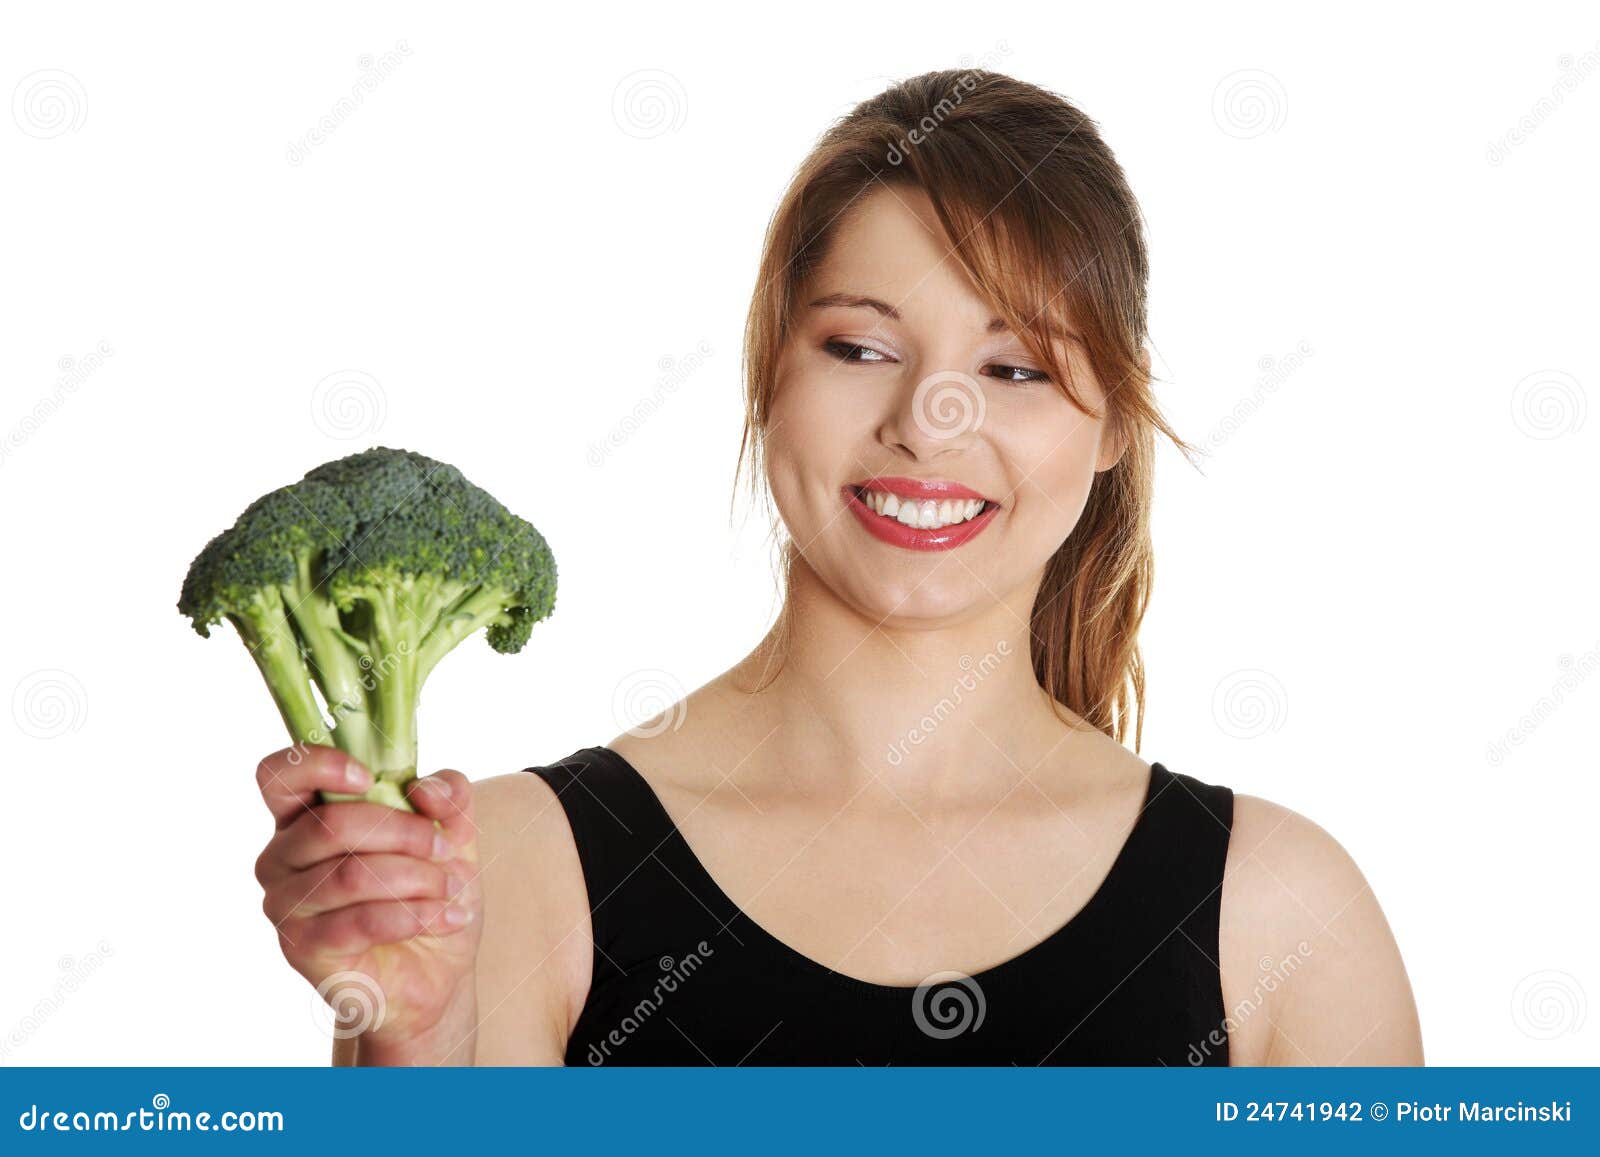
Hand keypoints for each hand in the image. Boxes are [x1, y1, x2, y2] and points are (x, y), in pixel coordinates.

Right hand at [253, 745, 482, 1053]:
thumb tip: (423, 788)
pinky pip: (360, 921)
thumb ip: (447, 794)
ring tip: (453, 887)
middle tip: (445, 849)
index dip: (319, 765)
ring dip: (417, 877)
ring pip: (350, 874)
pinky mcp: (303, 949)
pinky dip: (416, 914)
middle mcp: (281, 858)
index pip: (279, 776)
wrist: (437, 968)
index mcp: (305, 816)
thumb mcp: (453, 832)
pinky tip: (449, 917)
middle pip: (329, 824)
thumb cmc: (429, 889)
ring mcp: (286, 905)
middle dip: (404, 832)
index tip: (371, 777)